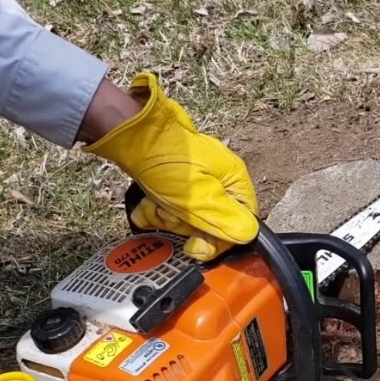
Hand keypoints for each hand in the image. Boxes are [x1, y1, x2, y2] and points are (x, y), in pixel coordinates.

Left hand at [82, 72, 258, 260]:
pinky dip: (156, 209)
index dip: (218, 240)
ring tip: (154, 205)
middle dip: (185, 224)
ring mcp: (194, 178)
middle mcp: (218, 179)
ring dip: (166, 217)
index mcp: (234, 180)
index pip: (240, 222)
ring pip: (187, 216)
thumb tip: (248, 236)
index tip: (194, 245)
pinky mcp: (172, 179)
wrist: (131, 135)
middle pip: (211, 222)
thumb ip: (227, 221)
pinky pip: (170, 206)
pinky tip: (146, 205)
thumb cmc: (169, 165)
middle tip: (170, 213)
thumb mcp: (202, 198)